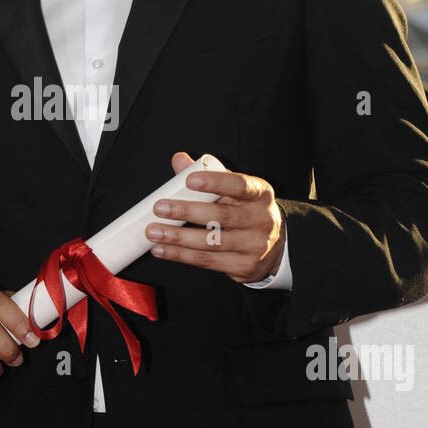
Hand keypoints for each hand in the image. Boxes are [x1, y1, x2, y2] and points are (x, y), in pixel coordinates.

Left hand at [144, 151, 286, 284]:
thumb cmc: (247, 211)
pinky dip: (180, 256)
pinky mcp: (243, 267)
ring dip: (178, 238)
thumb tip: (179, 160)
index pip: (238, 185)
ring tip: (153, 232)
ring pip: (211, 242)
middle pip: (221, 216)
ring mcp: (253, 246)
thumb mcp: (235, 190)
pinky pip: (207, 262)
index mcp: (259, 194)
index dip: (214, 182)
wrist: (274, 246)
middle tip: (159, 208)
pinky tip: (161, 250)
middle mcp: (261, 220)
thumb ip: (208, 174)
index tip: (189, 180)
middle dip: (186, 211)